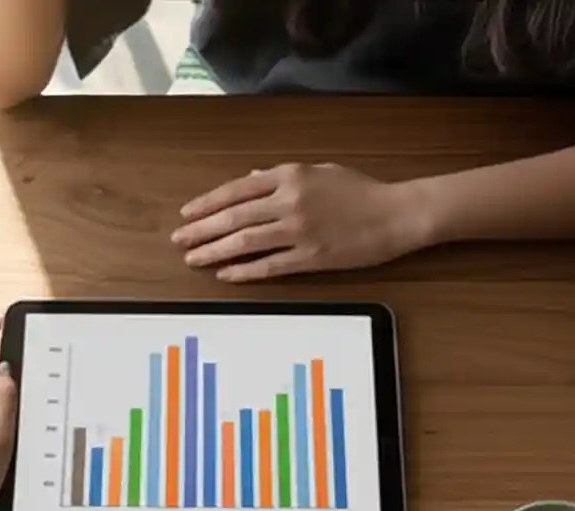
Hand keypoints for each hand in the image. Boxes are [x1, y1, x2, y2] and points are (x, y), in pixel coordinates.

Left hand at [172, 163, 437, 282]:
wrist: (396, 214)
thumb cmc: (360, 190)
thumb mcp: (319, 171)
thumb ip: (282, 177)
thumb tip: (251, 181)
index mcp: (289, 175)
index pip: (236, 190)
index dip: (207, 203)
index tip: (186, 215)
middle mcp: (289, 201)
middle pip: (234, 217)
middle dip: (201, 230)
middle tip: (178, 241)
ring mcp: (299, 231)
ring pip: (245, 242)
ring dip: (214, 252)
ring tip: (193, 259)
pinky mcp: (310, 258)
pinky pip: (269, 266)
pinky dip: (244, 271)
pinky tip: (225, 275)